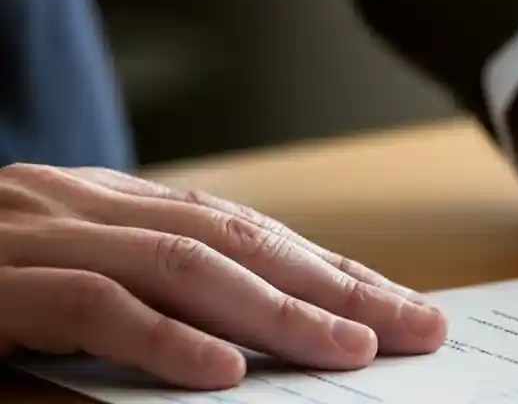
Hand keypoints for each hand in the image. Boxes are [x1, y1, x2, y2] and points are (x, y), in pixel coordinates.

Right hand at [0, 165, 444, 389]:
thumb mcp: (53, 295)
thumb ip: (137, 307)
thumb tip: (242, 350)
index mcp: (97, 205)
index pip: (238, 230)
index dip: (324, 266)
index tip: (399, 304)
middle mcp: (71, 204)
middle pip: (234, 238)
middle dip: (333, 284)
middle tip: (417, 325)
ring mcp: (23, 235)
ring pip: (178, 263)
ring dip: (274, 311)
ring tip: (354, 351)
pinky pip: (87, 307)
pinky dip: (162, 338)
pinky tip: (225, 374)